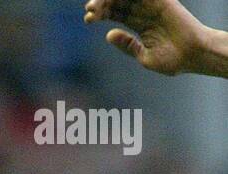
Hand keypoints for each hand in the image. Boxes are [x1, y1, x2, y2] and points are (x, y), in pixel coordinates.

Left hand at [84, 0, 206, 74]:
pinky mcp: (162, 1)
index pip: (115, 14)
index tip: (87, 19)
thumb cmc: (172, 61)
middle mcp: (144, 12)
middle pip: (118, 3)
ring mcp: (152, 5)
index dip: (100, 14)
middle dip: (101, 5)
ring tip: (95, 5)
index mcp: (138, 25)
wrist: (193, 55)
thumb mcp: (144, 56)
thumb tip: (108, 34)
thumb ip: (127, 45)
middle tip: (88, 11)